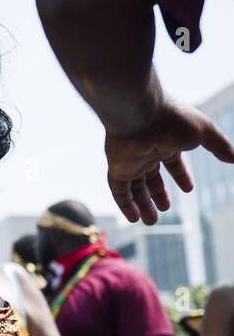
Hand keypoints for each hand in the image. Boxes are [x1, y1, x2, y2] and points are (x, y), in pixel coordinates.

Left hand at [104, 93, 233, 223]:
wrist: (139, 114)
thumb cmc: (172, 119)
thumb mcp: (205, 132)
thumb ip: (219, 145)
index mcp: (165, 141)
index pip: (171, 161)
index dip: (180, 175)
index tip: (188, 189)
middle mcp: (145, 151)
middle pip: (149, 176)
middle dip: (157, 194)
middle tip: (165, 210)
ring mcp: (129, 159)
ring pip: (133, 186)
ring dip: (142, 204)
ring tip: (150, 221)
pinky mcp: (116, 167)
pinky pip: (118, 189)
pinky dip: (125, 204)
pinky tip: (134, 217)